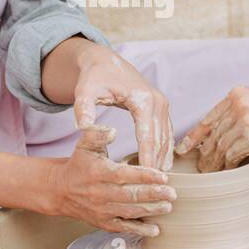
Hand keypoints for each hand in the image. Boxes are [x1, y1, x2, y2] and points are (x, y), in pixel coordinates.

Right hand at [46, 125, 176, 236]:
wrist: (59, 190)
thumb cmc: (78, 165)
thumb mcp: (84, 145)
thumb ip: (97, 134)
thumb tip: (112, 130)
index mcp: (98, 172)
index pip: (125, 175)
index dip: (145, 176)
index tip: (163, 176)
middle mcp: (100, 193)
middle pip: (130, 195)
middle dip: (153, 195)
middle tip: (172, 193)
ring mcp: (101, 210)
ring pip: (129, 212)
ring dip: (151, 211)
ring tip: (168, 207)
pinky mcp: (102, 222)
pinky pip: (123, 227)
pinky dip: (139, 230)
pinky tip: (155, 230)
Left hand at [73, 45, 173, 170]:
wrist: (105, 61)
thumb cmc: (94, 77)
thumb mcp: (85, 91)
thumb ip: (82, 109)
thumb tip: (81, 128)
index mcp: (143, 99)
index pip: (148, 136)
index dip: (147, 158)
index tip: (145, 177)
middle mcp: (158, 102)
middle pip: (160, 139)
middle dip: (157, 163)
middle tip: (152, 187)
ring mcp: (162, 105)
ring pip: (166, 138)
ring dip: (162, 159)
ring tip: (156, 182)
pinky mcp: (161, 108)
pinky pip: (166, 133)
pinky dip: (163, 150)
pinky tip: (158, 166)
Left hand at [175, 87, 248, 171]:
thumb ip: (240, 116)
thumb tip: (217, 138)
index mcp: (238, 94)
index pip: (209, 117)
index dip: (194, 136)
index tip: (184, 148)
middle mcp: (239, 103)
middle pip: (213, 134)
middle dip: (205, 153)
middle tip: (201, 167)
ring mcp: (245, 119)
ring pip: (220, 146)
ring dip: (215, 163)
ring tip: (212, 173)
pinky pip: (232, 155)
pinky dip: (228, 165)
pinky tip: (230, 171)